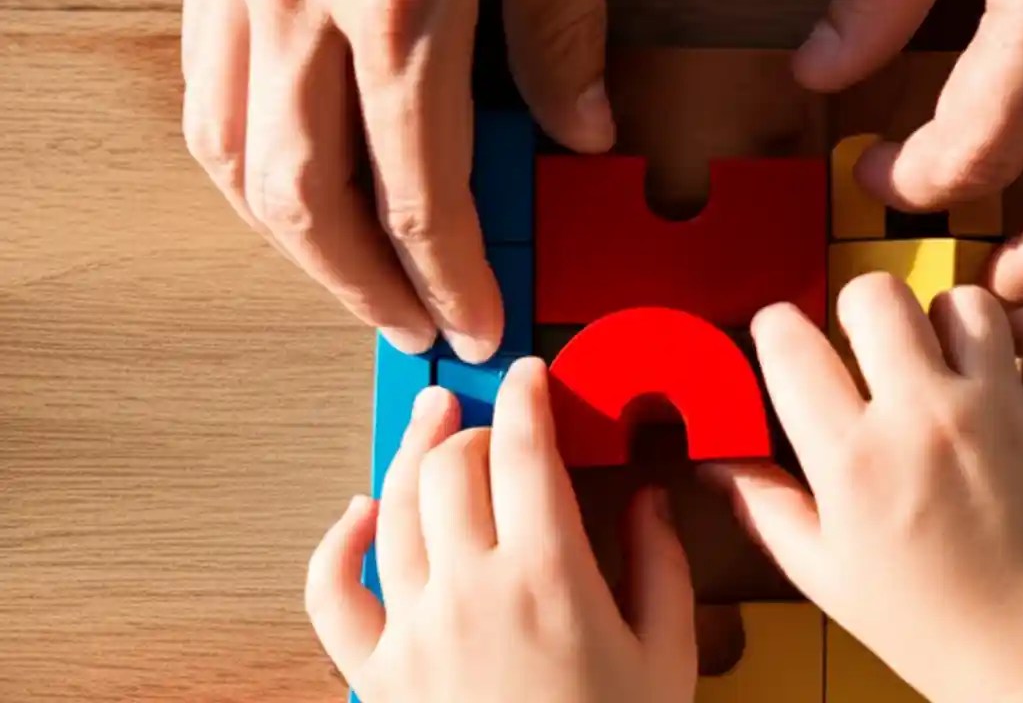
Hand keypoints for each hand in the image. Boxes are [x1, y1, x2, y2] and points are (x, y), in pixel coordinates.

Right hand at [181, 0, 613, 358]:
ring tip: (350, 277)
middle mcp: (297, 2)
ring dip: (290, 237)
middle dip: (359, 288)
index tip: (475, 326)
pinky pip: (206, 86)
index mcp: (393, 4)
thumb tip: (582, 127)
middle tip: (410, 327)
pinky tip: (291, 175)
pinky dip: (243, 153)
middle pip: (305, 200)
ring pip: (230, 153)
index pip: (418, 197)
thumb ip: (560, 30)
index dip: (450, 281)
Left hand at [304, 359, 694, 702]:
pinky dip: (337, 542)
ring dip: (412, 450)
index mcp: (548, 579)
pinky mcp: (377, 671)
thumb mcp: (667, 657)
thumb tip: (651, 500)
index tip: (532, 376)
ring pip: (394, 506)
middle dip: (472, 422)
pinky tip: (358, 512)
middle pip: (452, 467)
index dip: (528, 398)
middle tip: (489, 412)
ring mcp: (414, 629)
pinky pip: (332, 591)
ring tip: (431, 424)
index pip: (525, 451)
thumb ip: (662, 566)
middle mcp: (470, 590)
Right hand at [707, 273, 1022, 701]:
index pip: (790, 345)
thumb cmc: (922, 621)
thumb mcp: (822, 572)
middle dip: (859, 308)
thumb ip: (764, 505)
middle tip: (867, 343)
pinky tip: (1010, 365)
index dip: (776, 328)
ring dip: (944, 322)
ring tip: (944, 361)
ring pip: (962, 301)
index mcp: (851, 459)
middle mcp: (921, 418)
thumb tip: (716, 460)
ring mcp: (999, 411)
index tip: (783, 337)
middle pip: (875, 294)